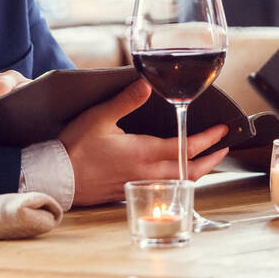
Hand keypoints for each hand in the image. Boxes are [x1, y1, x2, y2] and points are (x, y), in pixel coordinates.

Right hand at [57, 78, 229, 205]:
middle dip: (210, 160)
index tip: (222, 132)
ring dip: (196, 172)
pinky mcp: (128, 193)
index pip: (185, 147)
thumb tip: (147, 84)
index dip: (208, 139)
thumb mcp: (100, 117)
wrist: (55, 178)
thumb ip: (126, 101)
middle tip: (223, 148)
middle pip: (189, 171)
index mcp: (143, 153)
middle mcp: (146, 172)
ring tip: (206, 162)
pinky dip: (177, 181)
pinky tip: (176, 175)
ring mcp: (138, 185)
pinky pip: (163, 189)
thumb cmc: (75, 147)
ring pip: (178, 183)